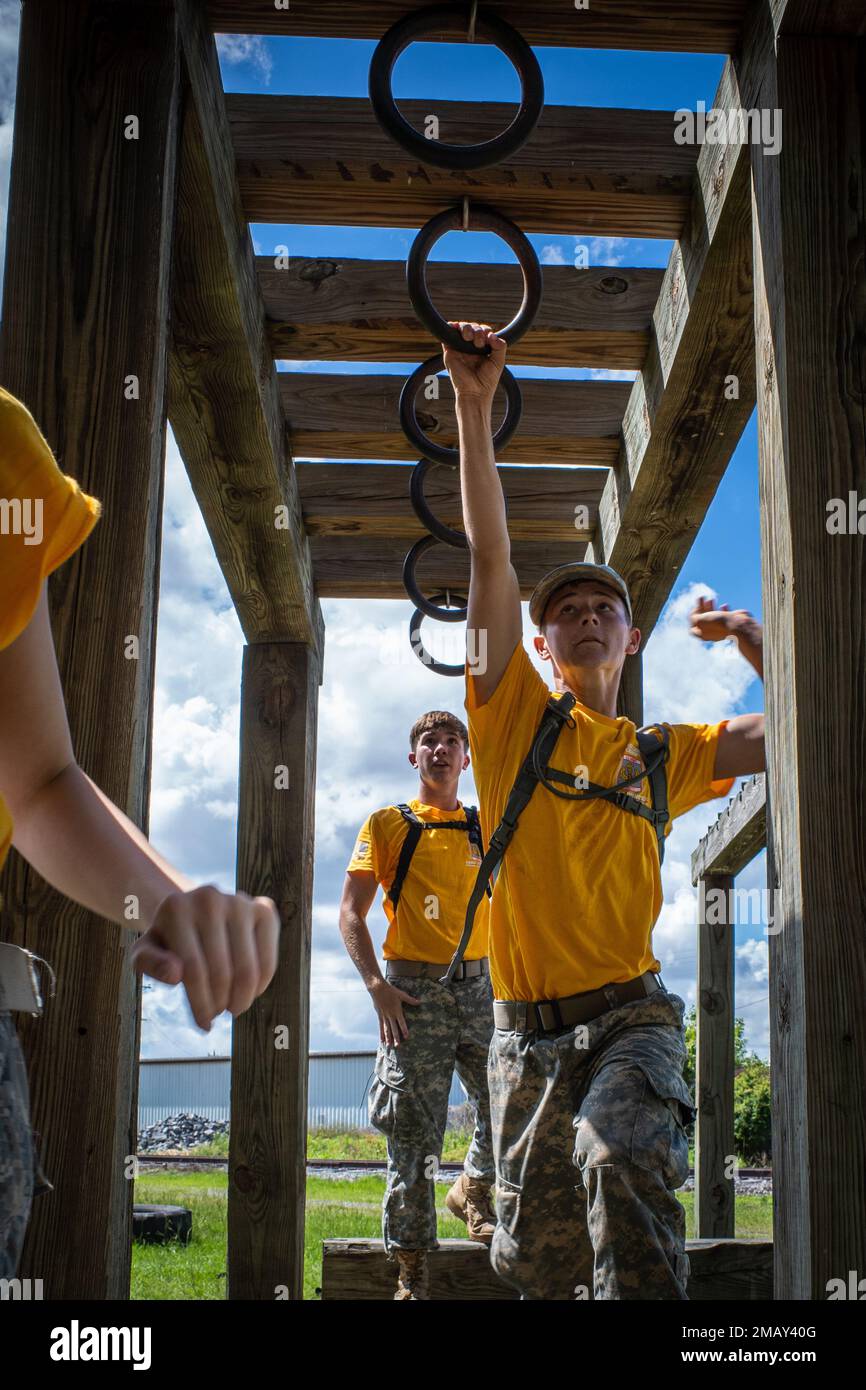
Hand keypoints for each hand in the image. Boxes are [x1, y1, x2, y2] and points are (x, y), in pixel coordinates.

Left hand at [130, 885, 279, 1030]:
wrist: (193, 911)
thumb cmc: (168, 941)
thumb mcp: (144, 953)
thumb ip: (149, 964)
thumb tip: (175, 974)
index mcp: (176, 908)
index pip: (193, 969)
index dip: (201, 1003)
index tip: (204, 1025)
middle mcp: (210, 899)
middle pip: (221, 971)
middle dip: (220, 1003)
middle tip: (217, 1014)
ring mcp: (240, 902)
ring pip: (247, 968)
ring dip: (241, 998)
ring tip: (233, 1007)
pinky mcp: (264, 910)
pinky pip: (268, 958)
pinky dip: (261, 984)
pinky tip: (250, 992)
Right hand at [368, 978, 421, 1047]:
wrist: (378, 988)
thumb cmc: (391, 991)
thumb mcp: (401, 994)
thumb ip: (410, 1000)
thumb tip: (419, 1002)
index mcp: (397, 1010)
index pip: (401, 1022)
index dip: (404, 1029)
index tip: (407, 1036)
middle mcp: (390, 1015)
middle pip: (393, 1028)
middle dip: (396, 1037)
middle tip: (398, 1045)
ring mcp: (384, 1016)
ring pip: (387, 1029)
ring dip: (388, 1038)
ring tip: (389, 1045)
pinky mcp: (380, 1016)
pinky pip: (381, 1027)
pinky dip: (381, 1034)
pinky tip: (382, 1040)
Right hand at [442, 320, 505, 405]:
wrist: (475, 392)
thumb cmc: (487, 381)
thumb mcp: (498, 362)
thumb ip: (500, 347)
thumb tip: (492, 335)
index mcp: (483, 348)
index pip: (484, 331)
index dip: (486, 331)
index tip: (489, 340)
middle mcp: (471, 346)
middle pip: (473, 327)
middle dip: (477, 331)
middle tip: (479, 343)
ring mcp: (460, 348)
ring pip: (462, 328)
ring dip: (466, 327)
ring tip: (469, 337)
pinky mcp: (449, 351)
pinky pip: (448, 335)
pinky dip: (450, 327)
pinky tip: (455, 327)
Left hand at [689, 595, 752, 642]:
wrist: (739, 625)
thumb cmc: (719, 623)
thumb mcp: (701, 620)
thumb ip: (694, 618)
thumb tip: (694, 616)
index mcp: (703, 634)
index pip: (693, 626)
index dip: (693, 616)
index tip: (696, 608)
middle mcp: (711, 633)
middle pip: (703, 620)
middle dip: (701, 608)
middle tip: (701, 597)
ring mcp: (721, 628)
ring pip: (713, 617)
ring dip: (710, 607)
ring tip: (711, 599)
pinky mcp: (730, 624)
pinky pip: (724, 616)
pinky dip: (722, 609)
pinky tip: (724, 605)